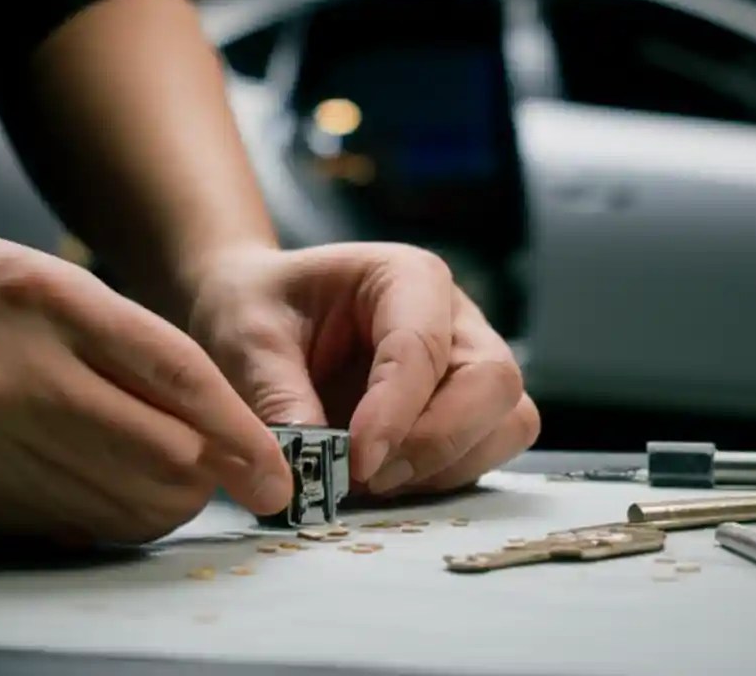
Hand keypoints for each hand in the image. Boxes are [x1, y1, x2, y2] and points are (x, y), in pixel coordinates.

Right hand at [0, 230, 292, 545]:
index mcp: (49, 303)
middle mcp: (18, 375)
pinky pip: (61, 530)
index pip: (177, 375)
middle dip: (209, 480)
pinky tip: (104, 500)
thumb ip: (124, 347)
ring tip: (168, 488)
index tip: (274, 471)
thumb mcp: (42, 281)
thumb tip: (207, 430)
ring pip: (118, 506)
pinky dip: (103, 525)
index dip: (239, 432)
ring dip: (164, 509)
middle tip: (224, 478)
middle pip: (161, 454)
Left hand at [184, 243, 540, 495]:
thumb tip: (307, 470)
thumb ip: (276, 397)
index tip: (355, 461)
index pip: (423, 348)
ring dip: (448, 464)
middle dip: (439, 440)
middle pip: (494, 383)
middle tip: (369, 475)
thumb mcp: (247, 340)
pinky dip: (445, 476)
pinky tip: (384, 477)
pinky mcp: (466, 410)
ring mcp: (469, 364)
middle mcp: (455, 318)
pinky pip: (487, 451)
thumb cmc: (259, 310)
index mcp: (406, 277)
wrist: (261, 317)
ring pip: (508, 421)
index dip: (397, 412)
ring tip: (371, 478)